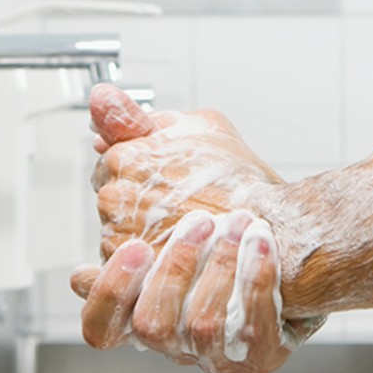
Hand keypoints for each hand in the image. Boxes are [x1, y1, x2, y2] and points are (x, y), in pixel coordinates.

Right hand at [70, 84, 323, 372]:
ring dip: (218, 273)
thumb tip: (101, 102)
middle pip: (148, 326)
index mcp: (143, 295)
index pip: (102, 321)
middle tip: (198, 223)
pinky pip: (254, 336)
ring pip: (199, 330)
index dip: (110, 292)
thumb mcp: (185, 154)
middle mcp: (174, 332)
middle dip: (171, 273)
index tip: (136, 248)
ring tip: (240, 226)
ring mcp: (216, 349)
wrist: (301, 226)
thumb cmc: (233, 198)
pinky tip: (264, 244)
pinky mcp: (260, 355)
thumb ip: (137, 132)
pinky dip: (258, 285)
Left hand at [87, 85, 283, 261]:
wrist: (271, 229)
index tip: (171, 183)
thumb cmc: (242, 181)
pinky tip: (180, 255)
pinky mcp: (135, 272)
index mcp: (126, 157)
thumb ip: (142, 115)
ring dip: (144, 235)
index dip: (144, 174)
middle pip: (112, 201)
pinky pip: (130, 269)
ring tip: (184, 232)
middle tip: (182, 207)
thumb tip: (100, 100)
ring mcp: (122, 237)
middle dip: (141, 203)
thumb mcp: (199, 127)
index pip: (112, 165)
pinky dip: (151, 264)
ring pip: (119, 236)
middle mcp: (116, 196)